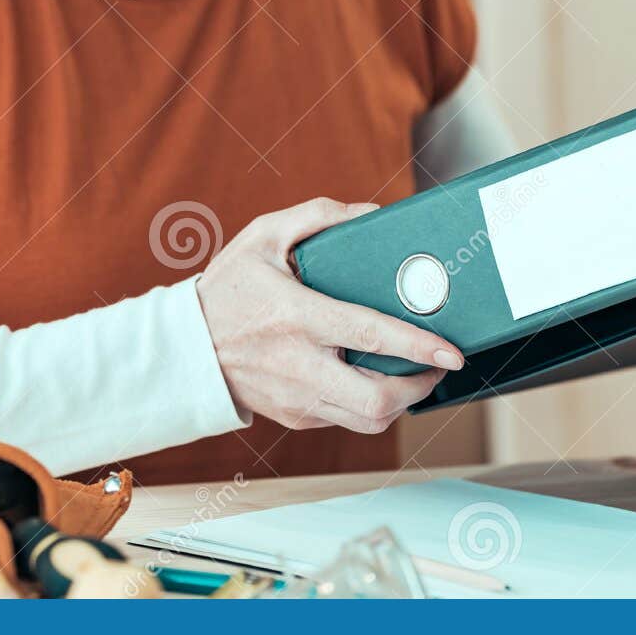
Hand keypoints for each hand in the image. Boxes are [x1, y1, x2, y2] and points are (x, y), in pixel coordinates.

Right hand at [195, 197, 464, 434]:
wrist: (184, 348)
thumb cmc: (228, 288)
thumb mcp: (262, 236)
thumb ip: (317, 216)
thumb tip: (370, 214)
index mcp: (296, 317)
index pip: (369, 336)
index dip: (417, 346)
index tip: (451, 352)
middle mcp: (299, 365)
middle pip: (376, 400)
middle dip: (420, 387)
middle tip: (436, 365)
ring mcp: (297, 399)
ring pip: (369, 420)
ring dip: (402, 401)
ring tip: (414, 373)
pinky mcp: (296, 417)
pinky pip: (348, 420)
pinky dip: (371, 404)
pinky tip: (375, 378)